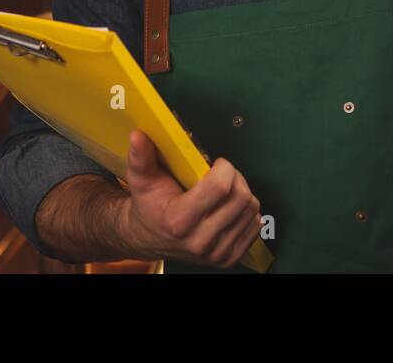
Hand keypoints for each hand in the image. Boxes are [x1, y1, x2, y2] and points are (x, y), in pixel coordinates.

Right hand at [119, 129, 261, 268]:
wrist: (147, 238)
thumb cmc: (148, 205)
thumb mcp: (141, 179)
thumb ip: (141, 156)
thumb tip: (137, 135)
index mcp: (179, 221)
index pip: (220, 187)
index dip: (224, 168)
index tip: (217, 164)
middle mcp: (199, 242)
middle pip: (241, 197)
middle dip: (235, 177)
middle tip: (222, 174)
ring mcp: (215, 253)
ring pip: (251, 210)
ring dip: (242, 193)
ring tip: (224, 190)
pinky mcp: (227, 259)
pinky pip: (255, 225)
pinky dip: (247, 211)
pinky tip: (229, 207)